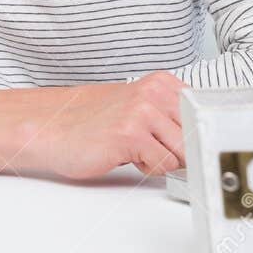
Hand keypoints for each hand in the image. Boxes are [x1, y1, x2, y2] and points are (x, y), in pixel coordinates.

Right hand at [0, 70, 185, 178]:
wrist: (48, 128)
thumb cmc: (90, 123)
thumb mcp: (138, 110)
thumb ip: (170, 118)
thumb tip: (203, 140)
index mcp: (160, 83)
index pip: (204, 117)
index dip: (192, 138)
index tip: (178, 144)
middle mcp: (155, 93)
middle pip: (197, 139)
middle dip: (176, 152)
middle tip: (146, 149)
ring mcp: (143, 111)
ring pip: (182, 155)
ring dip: (160, 162)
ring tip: (132, 151)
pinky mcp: (130, 133)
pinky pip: (163, 166)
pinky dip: (145, 170)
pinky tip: (122, 156)